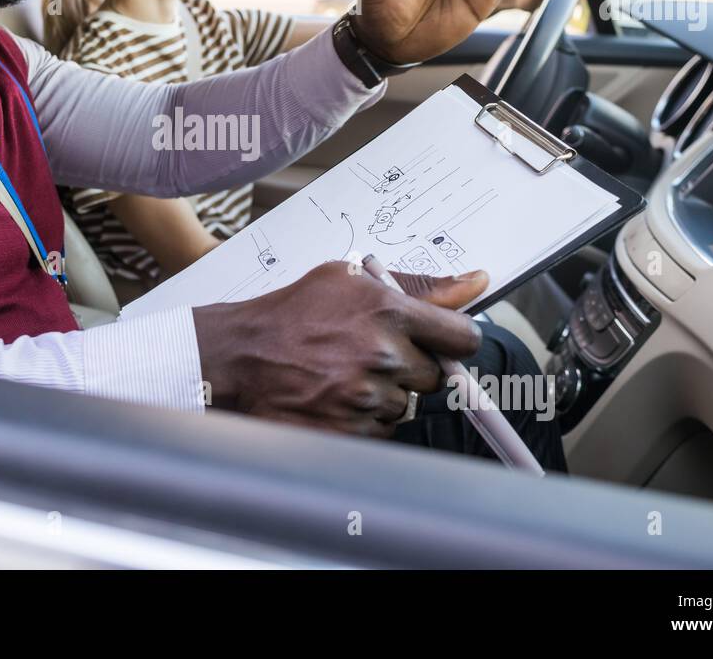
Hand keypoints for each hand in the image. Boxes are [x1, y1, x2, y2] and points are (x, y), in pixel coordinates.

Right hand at [193, 261, 489, 435]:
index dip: (452, 342)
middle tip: (366, 355)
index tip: (440, 343)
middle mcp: (382, 355)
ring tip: (341, 375)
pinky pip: (381, 432)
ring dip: (382, 395)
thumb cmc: (290, 315)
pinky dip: (362, 420)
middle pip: (433, 376)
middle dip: (407, 368)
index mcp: (387, 311)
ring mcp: (366, 397)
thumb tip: (474, 283)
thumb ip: (418, 286)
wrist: (237, 357)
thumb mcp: (348, 281)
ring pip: (404, 406)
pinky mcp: (351, 431)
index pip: (463, 338)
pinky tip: (332, 397)